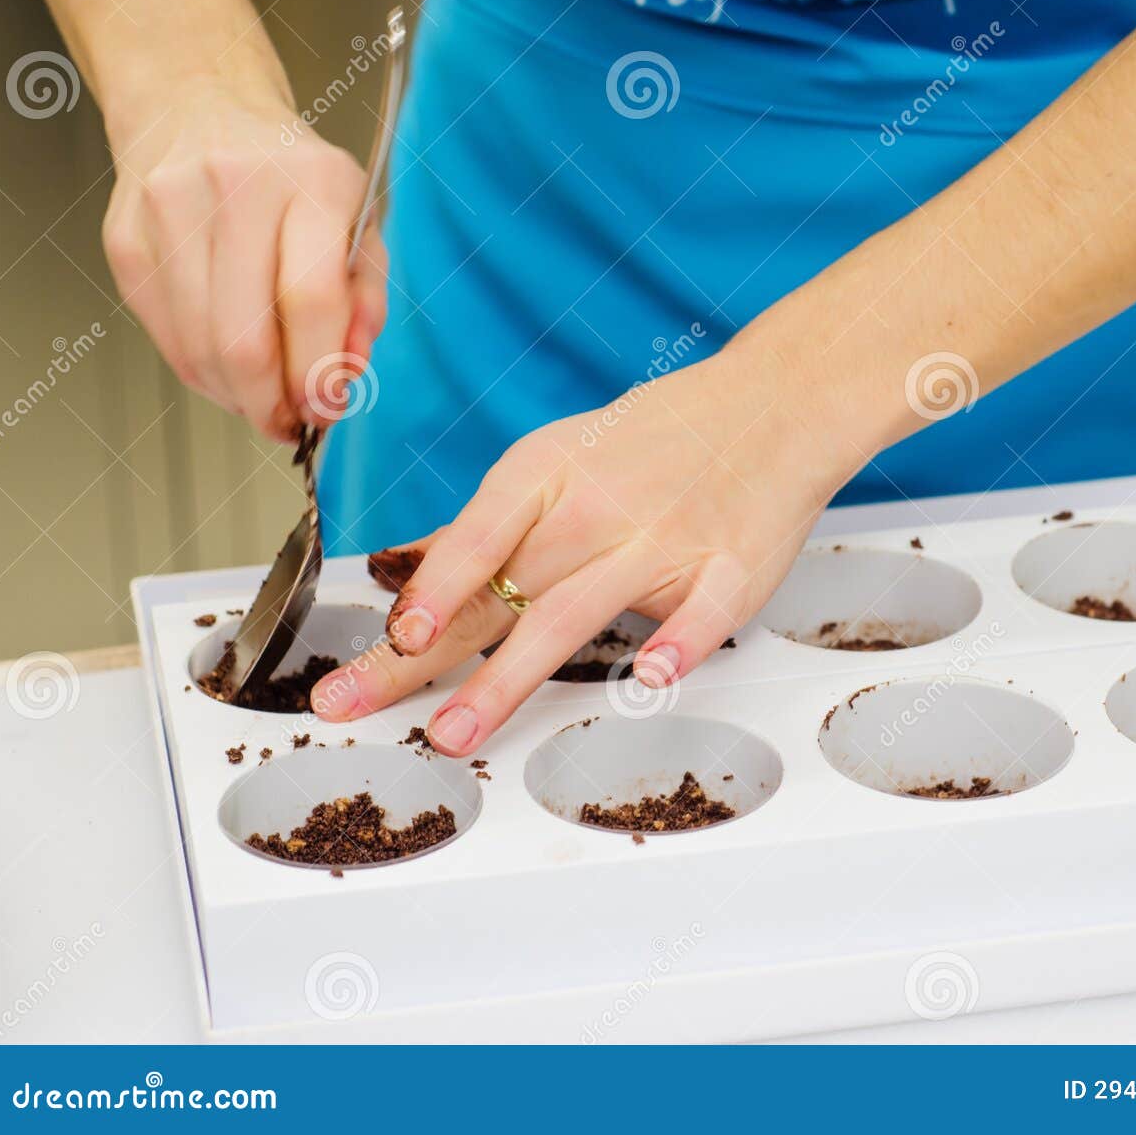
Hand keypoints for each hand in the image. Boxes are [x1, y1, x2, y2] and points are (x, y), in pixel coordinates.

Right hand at [102, 83, 387, 440]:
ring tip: (265, 400)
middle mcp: (235, 188)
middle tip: (293, 422)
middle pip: (244, 339)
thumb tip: (345, 375)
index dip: (318, 373)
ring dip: (237, 396)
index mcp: (311, 181)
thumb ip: (365, 300)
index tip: (328, 409)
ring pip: (200, 349)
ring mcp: (169, 211)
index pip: (310, 300)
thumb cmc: (293, 175)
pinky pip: (166, 336)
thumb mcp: (357, 221)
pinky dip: (202, 371)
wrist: (199, 105)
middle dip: (272, 403)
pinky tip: (228, 368)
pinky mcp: (127, 238)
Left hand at [310, 338, 869, 756]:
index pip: (474, 539)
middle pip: (501, 594)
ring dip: (508, 678)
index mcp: (550, 473)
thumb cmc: (663, 438)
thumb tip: (408, 570)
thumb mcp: (562, 458)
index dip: (429, 589)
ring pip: (573, 615)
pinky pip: (699, 616)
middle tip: (358, 705)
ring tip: (457, 731)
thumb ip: (492, 525)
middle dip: (425, 657)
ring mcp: (664, 542)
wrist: (776, 404)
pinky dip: (676, 646)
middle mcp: (597, 508)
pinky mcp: (728, 573)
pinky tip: (647, 679)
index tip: (393, 633)